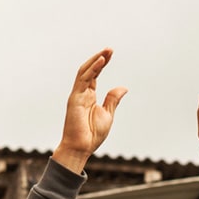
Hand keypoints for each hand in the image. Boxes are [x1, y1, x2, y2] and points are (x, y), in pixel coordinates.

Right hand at [52, 48, 126, 173]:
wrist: (81, 148)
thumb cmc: (92, 135)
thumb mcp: (107, 114)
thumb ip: (113, 99)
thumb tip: (123, 87)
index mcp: (89, 96)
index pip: (94, 75)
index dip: (102, 63)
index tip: (110, 54)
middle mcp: (82, 93)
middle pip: (89, 70)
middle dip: (99, 58)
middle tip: (110, 49)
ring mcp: (77, 95)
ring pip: (84, 72)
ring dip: (95, 60)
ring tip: (106, 52)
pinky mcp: (75, 99)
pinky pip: (83, 80)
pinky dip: (92, 69)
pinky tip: (100, 61)